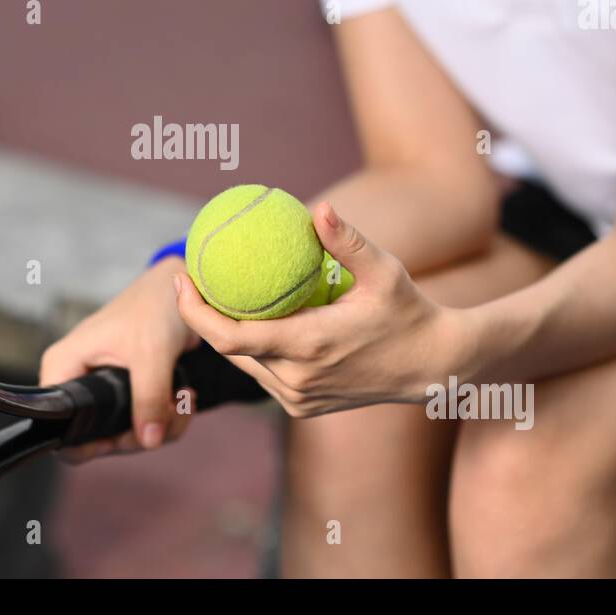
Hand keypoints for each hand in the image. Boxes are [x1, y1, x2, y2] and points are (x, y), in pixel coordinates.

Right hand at [40, 257, 200, 461]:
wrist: (183, 288)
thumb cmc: (155, 307)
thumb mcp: (152, 352)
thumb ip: (149, 397)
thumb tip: (149, 441)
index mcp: (64, 366)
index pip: (57, 426)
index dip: (87, 443)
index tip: (127, 436)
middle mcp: (76, 380)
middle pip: (94, 437)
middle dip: (137, 434)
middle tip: (170, 412)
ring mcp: (101, 388)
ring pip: (123, 434)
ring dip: (160, 426)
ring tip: (184, 400)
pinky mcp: (126, 391)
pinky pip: (140, 422)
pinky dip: (166, 418)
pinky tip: (185, 398)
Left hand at [174, 202, 470, 416]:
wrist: (434, 366)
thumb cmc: (409, 313)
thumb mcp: (385, 272)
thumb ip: (349, 242)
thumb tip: (319, 207)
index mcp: (309, 345)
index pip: (229, 336)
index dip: (195, 311)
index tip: (181, 278)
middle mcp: (297, 378)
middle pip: (228, 350)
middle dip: (201, 316)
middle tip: (190, 278)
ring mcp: (298, 398)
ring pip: (243, 364)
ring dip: (224, 333)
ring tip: (210, 295)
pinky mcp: (303, 407)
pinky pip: (263, 375)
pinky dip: (250, 349)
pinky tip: (244, 320)